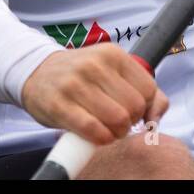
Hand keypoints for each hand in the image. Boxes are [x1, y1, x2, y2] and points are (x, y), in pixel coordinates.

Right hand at [21, 43, 168, 145]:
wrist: (36, 72)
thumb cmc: (81, 76)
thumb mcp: (113, 71)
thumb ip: (143, 90)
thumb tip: (157, 117)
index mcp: (113, 54)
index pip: (148, 89)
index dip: (145, 108)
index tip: (132, 112)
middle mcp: (95, 65)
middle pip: (134, 107)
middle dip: (130, 122)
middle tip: (118, 122)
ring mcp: (76, 84)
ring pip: (117, 119)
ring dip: (117, 133)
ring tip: (108, 130)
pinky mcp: (59, 104)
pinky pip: (92, 129)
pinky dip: (101, 139)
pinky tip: (98, 136)